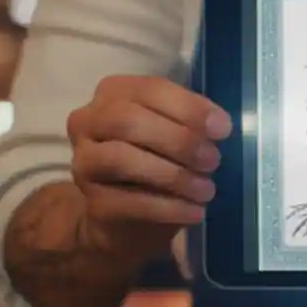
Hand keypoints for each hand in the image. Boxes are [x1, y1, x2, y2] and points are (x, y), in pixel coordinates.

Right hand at [66, 75, 231, 260]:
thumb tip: (218, 125)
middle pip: (128, 121)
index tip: (222, 129)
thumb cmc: (157, 160)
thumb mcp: (175, 132)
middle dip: (178, 140)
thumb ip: (191, 122)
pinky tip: (195, 212)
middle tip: (213, 161)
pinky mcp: (92, 202)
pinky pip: (128, 202)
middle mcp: (88, 123)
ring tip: (207, 190)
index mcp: (114, 94)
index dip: (188, 108)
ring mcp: (84, 163)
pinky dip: (168, 207)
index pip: (150, 89)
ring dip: (173, 175)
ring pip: (121, 159)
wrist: (128, 216)